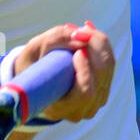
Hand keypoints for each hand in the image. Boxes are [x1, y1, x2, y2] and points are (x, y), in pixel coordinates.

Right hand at [0, 21, 110, 139]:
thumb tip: (79, 33)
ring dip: (99, 44)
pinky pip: (109, 66)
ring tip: (84, 29)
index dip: (85, 72)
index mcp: (61, 108)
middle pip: (101, 77)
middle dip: (96, 49)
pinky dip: (102, 47)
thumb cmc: (30, 66)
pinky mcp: (102, 89)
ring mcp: (95, 102)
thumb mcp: (33, 51)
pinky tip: (90, 35)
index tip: (78, 52)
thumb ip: (54, 40)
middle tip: (83, 30)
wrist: (33, 80)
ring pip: (108, 69)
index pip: (85, 93)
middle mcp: (82, 110)